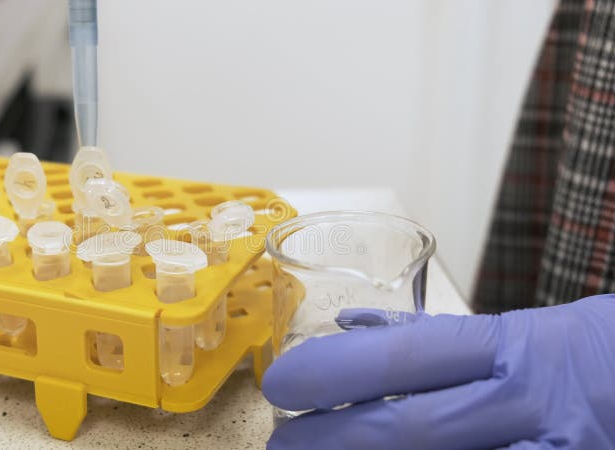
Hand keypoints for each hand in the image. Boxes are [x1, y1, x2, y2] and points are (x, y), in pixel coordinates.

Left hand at [262, 295, 614, 448]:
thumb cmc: (591, 352)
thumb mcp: (522, 330)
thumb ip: (436, 337)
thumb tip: (353, 324)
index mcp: (511, 347)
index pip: (405, 355)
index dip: (334, 371)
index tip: (283, 383)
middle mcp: (527, 405)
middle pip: (406, 428)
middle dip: (330, 440)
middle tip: (281, 443)